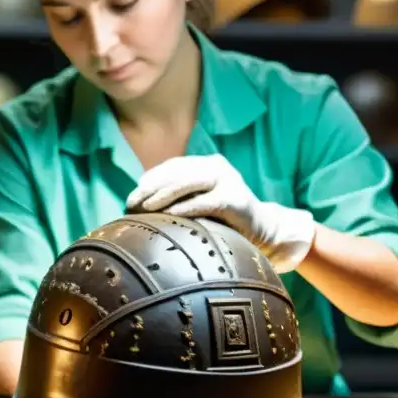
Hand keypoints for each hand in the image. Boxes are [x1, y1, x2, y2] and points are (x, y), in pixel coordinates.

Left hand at [125, 154, 314, 272]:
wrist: (265, 232)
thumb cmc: (226, 221)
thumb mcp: (201, 202)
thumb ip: (180, 197)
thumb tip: (140, 202)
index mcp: (208, 164)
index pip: (173, 167)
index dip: (150, 179)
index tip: (132, 196)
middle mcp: (218, 167)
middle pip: (177, 172)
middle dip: (151, 188)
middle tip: (131, 203)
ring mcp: (228, 181)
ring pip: (188, 182)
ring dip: (163, 195)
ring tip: (145, 208)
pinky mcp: (235, 199)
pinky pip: (204, 201)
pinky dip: (184, 208)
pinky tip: (168, 215)